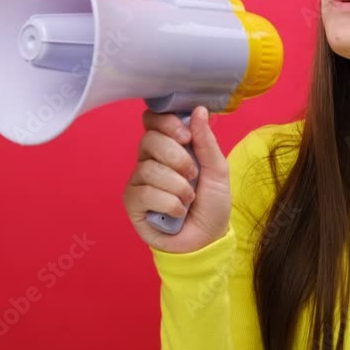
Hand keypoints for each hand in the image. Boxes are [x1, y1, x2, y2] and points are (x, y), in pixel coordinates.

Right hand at [122, 106, 230, 253]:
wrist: (208, 239)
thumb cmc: (211, 203)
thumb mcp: (217, 169)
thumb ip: (206, 140)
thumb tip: (199, 110)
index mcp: (168, 146)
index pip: (152, 120)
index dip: (166, 123)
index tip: (186, 137)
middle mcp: (149, 159)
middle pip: (149, 140)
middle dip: (177, 158)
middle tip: (192, 175)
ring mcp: (138, 181)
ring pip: (149, 169)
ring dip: (178, 186)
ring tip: (188, 199)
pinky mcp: (132, 203)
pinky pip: (144, 193)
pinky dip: (169, 203)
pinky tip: (178, 212)